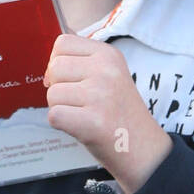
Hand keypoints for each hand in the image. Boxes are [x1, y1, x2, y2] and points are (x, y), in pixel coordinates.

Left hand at [44, 35, 171, 193]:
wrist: (144, 149)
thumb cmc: (120, 113)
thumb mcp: (110, 76)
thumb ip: (82, 63)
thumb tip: (48, 67)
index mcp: (109, 55)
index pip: (62, 43)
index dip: (57, 62)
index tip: (70, 79)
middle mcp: (106, 70)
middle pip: (54, 68)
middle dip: (58, 87)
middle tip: (80, 102)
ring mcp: (100, 95)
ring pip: (52, 94)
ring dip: (61, 108)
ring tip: (85, 115)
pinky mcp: (93, 121)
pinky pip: (54, 115)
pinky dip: (62, 125)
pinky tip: (81, 127)